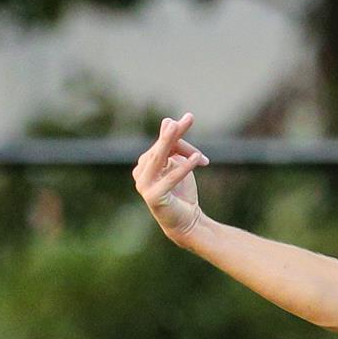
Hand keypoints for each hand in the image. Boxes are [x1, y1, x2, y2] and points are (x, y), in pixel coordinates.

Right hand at [133, 113, 208, 243]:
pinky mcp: (153, 197)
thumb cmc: (182, 192)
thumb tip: (168, 120)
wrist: (186, 221)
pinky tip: (197, 158)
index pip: (162, 144)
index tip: (190, 118)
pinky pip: (170, 179)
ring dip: (169, 143)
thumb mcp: (180, 165)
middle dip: (174, 132)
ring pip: (158, 159)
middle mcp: (140, 172)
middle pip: (159, 148)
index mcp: (145, 163)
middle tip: (188, 117)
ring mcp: (144, 185)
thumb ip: (175, 146)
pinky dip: (183, 168)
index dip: (178, 135)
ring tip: (179, 128)